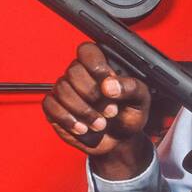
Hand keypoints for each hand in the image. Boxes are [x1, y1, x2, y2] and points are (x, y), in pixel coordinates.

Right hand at [43, 41, 151, 169]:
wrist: (120, 140)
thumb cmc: (130, 115)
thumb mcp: (140, 100)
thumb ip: (130, 87)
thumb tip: (108, 85)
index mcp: (101, 65)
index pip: (88, 51)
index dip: (95, 66)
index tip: (108, 85)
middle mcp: (80, 74)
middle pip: (74, 72)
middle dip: (92, 95)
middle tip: (110, 112)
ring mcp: (65, 90)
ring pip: (62, 89)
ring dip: (82, 111)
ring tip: (100, 125)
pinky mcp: (55, 108)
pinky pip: (50, 105)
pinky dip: (67, 118)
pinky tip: (82, 129)